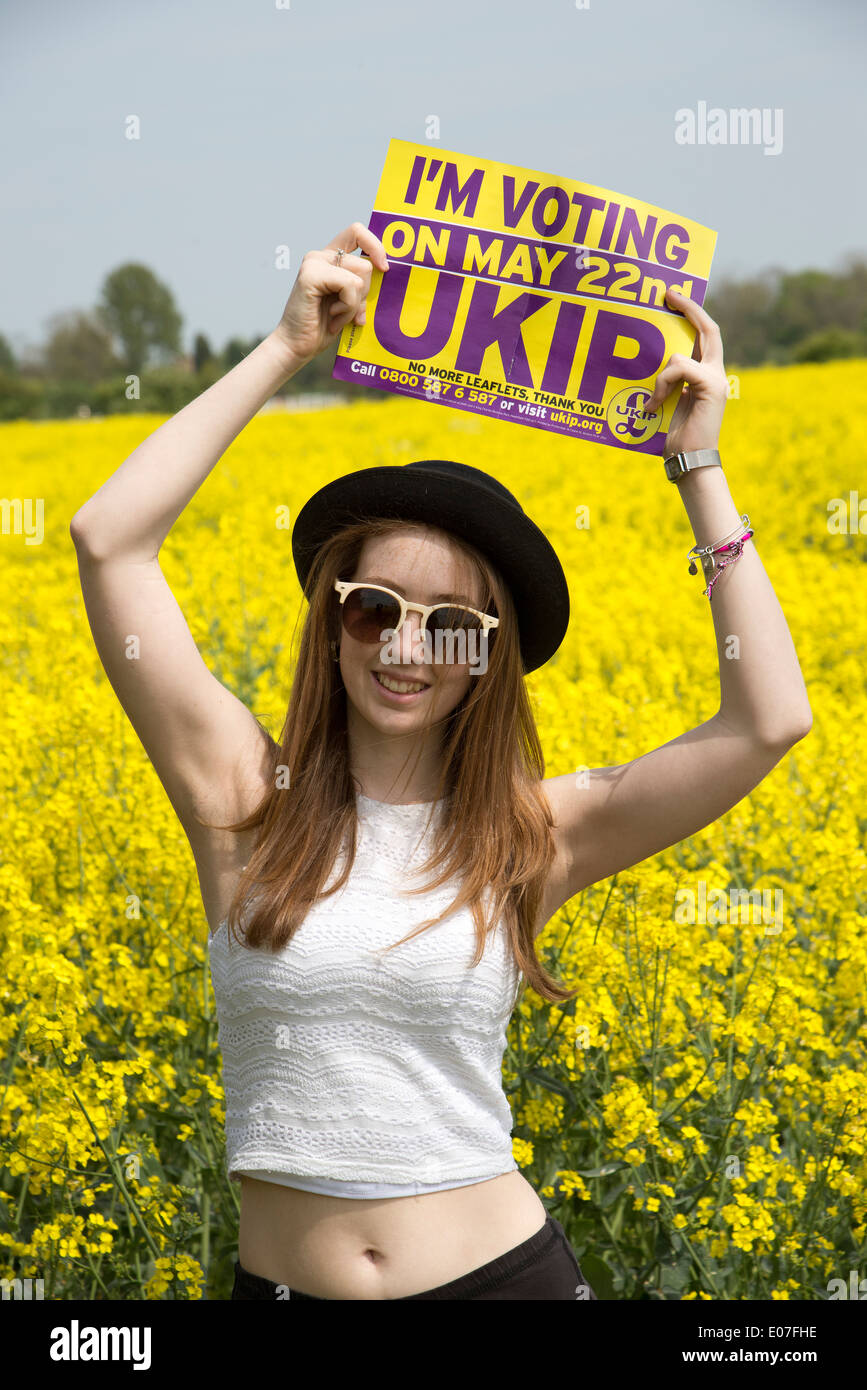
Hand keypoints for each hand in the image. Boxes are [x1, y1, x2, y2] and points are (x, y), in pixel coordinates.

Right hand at [272, 222, 388, 365]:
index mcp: (331, 259)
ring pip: (361, 274)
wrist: (297, 346)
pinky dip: (347, 306)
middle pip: (366, 264)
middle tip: (345, 311)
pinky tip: (332, 317)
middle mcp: (321, 256)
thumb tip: (386, 271)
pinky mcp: (311, 274)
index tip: (384, 268)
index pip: (357, 232)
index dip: (375, 246)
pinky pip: (350, 285)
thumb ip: (361, 285)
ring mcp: (314, 262)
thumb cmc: (323, 327)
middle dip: (363, 294)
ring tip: (336, 315)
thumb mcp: (349, 303)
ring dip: (354, 303)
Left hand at [645, 287, 727, 455]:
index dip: (693, 312)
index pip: (706, 334)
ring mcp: (715, 379)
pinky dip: (662, 385)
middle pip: (708, 329)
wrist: (691, 459)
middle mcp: (716, 372)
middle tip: (667, 293)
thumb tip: (654, 364)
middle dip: (688, 307)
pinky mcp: (710, 386)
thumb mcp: (670, 401)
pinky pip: (678, 369)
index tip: (673, 297)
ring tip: (652, 402)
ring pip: (678, 357)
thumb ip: (669, 381)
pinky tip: (653, 406)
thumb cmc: (677, 436)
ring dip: (659, 378)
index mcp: (708, 373)